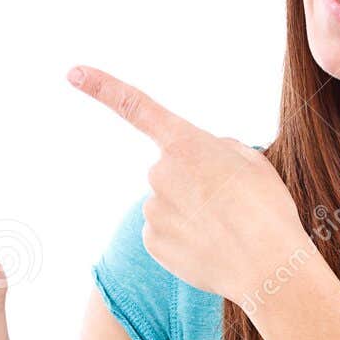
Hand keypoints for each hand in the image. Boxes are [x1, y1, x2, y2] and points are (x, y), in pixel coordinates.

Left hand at [68, 65, 309, 303]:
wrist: (266, 266)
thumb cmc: (266, 210)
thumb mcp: (253, 162)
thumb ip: (220, 149)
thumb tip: (203, 159)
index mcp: (185, 144)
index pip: (136, 106)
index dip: (102, 87)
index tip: (73, 72)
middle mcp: (159, 172)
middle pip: (172, 170)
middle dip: (195, 183)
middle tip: (231, 204)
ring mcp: (152, 209)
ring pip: (170, 203)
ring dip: (193, 213)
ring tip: (226, 229)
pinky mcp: (151, 241)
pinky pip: (166, 232)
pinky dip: (186, 238)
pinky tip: (211, 247)